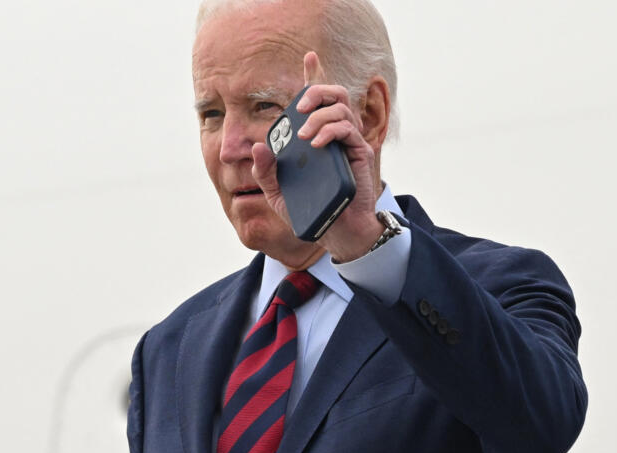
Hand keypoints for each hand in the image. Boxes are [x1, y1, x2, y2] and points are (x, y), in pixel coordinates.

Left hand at [251, 51, 383, 261]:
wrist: (335, 231)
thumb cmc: (308, 210)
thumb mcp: (277, 193)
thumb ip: (265, 171)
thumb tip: (257, 147)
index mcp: (315, 136)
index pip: (317, 100)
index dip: (313, 75)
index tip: (309, 56)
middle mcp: (334, 134)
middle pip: (332, 93)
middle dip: (314, 90)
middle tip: (296, 108)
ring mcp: (348, 142)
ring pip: (341, 107)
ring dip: (318, 115)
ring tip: (304, 136)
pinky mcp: (358, 153)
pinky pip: (348, 129)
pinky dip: (330, 130)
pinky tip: (317, 143)